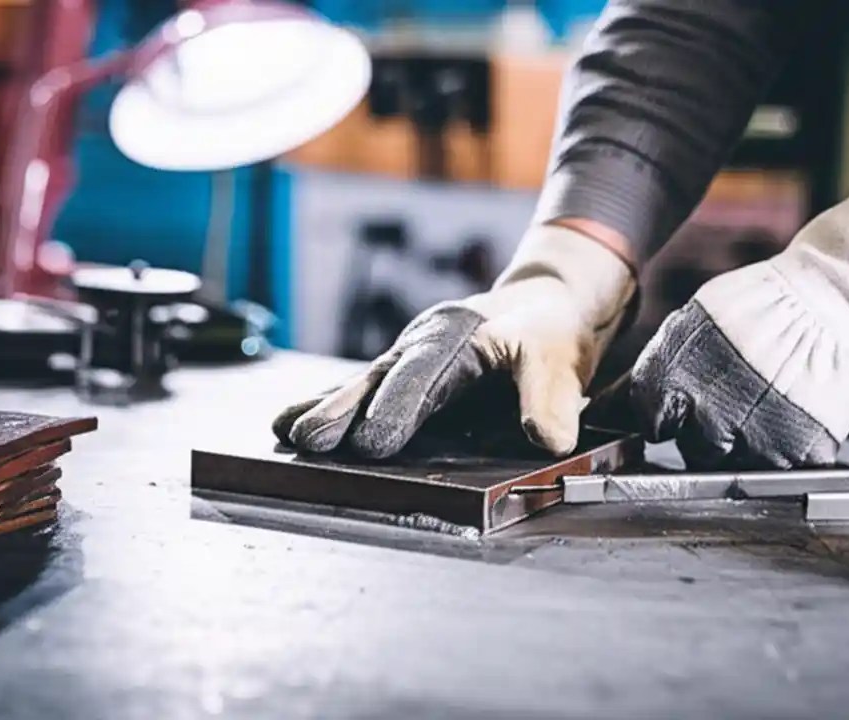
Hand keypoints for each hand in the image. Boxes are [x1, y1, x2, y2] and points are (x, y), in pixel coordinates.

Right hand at [273, 225, 635, 457]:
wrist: (544, 305)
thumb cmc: (550, 330)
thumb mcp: (560, 357)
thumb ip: (553, 397)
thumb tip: (550, 440)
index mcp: (459, 333)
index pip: (425, 371)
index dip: (398, 405)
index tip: (374, 439)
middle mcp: (424, 343)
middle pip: (378, 377)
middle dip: (343, 408)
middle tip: (307, 439)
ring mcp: (409, 359)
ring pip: (363, 384)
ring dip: (328, 411)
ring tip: (288, 435)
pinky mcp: (406, 378)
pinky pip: (367, 393)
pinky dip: (336, 409)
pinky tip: (298, 427)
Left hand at [628, 181, 848, 468]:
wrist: (830, 301)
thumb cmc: (759, 305)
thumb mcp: (690, 323)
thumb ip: (657, 369)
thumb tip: (613, 405)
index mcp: (669, 383)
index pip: (650, 422)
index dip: (667, 417)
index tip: (680, 411)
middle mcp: (704, 418)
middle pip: (692, 451)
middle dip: (706, 433)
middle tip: (733, 403)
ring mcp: (750, 442)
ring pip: (732, 467)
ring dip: (743, 445)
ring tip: (763, 407)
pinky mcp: (793, 457)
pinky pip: (777, 470)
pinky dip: (782, 449)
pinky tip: (789, 416)